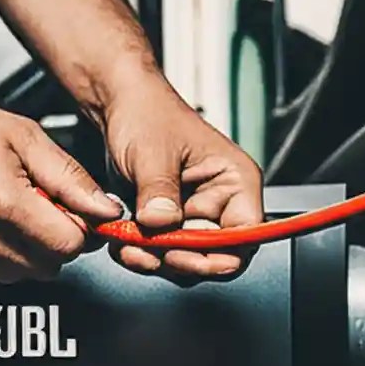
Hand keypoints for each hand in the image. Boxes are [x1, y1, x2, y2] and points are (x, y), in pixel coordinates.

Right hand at [0, 91, 123, 282]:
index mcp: (5, 205)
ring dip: (25, 248)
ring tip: (5, 209)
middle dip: (53, 238)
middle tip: (37, 203)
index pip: (71, 246)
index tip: (71, 210)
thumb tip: (105, 210)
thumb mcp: (25, 138)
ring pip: (22, 274)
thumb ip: (71, 179)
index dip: (78, 227)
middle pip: (50, 266)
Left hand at [103, 82, 264, 281]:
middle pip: (212, 255)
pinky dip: (140, 252)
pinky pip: (160, 251)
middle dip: (177, 259)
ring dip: (153, 259)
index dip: (217, 256)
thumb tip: (162, 222)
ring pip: (183, 259)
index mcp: (235, 182)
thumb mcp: (153, 151)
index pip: (245, 237)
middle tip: (147, 251)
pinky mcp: (167, 222)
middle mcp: (220, 203)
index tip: (181, 256)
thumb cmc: (147, 113)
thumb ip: (160, 189)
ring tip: (129, 245)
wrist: (119, 106)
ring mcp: (192, 215)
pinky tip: (123, 241)